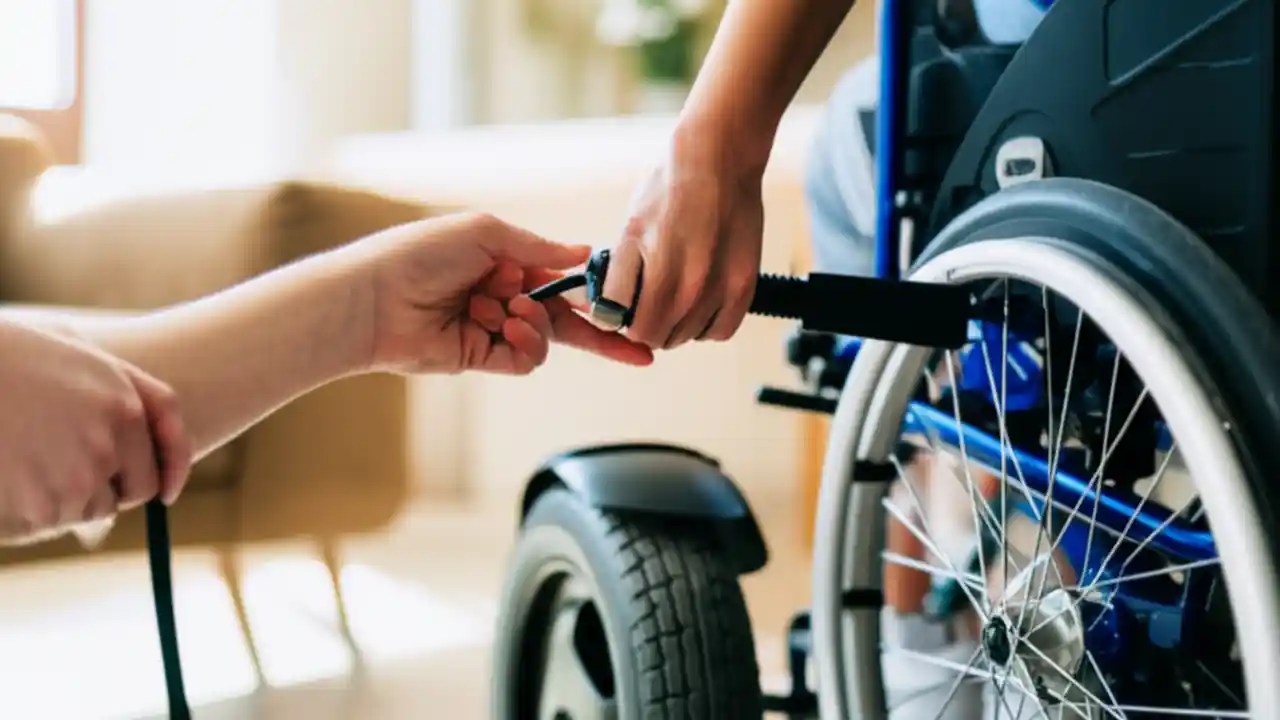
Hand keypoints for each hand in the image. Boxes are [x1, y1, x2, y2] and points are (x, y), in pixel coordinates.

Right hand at [0, 319, 191, 544]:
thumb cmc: (13, 359)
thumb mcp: (84, 359)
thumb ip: (133, 403)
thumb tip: (160, 471)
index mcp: (124, 408)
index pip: (161, 467)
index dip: (161, 479)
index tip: (166, 494)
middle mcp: (106, 448)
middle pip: (127, 496)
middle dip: (107, 489)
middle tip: (68, 467)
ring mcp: (71, 484)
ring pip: (83, 512)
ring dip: (62, 499)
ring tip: (23, 458)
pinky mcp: (35, 512)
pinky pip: (42, 525)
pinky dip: (25, 512)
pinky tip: (6, 476)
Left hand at [361, 212, 653, 373]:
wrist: (374, 298)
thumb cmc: (420, 253)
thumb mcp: (485, 232)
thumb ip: (538, 247)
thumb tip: (582, 254)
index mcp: (505, 260)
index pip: (561, 277)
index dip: (593, 289)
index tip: (627, 296)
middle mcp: (502, 295)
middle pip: (565, 317)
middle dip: (601, 332)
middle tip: (640, 347)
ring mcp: (492, 328)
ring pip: (545, 337)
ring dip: (537, 324)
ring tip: (509, 311)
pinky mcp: (480, 357)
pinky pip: (524, 359)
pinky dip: (524, 343)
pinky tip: (506, 327)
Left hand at [601, 124, 764, 348]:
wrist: (719, 161)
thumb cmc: (668, 189)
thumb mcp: (628, 231)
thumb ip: (617, 278)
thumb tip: (604, 312)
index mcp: (659, 274)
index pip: (630, 330)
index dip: (619, 320)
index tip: (621, 307)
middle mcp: (693, 288)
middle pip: (658, 337)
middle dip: (645, 323)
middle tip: (645, 298)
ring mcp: (722, 290)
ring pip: (688, 336)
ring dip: (675, 323)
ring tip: (673, 291)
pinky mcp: (746, 287)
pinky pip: (721, 330)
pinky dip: (706, 323)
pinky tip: (699, 300)